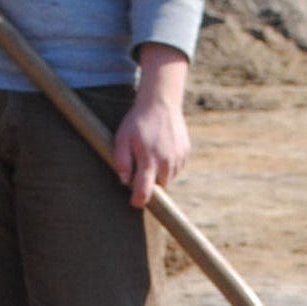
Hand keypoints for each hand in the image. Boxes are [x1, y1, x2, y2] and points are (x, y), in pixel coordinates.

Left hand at [113, 44, 190, 207]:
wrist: (160, 102)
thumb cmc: (137, 122)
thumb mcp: (122, 139)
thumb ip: (121, 162)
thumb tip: (124, 181)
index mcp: (149, 162)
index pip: (145, 193)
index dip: (138, 201)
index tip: (134, 202)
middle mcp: (166, 163)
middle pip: (158, 186)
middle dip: (149, 182)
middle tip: (140, 166)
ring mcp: (178, 158)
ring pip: (168, 177)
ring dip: (159, 173)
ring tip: (151, 154)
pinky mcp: (185, 153)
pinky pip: (176, 167)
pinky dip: (168, 164)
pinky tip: (161, 148)